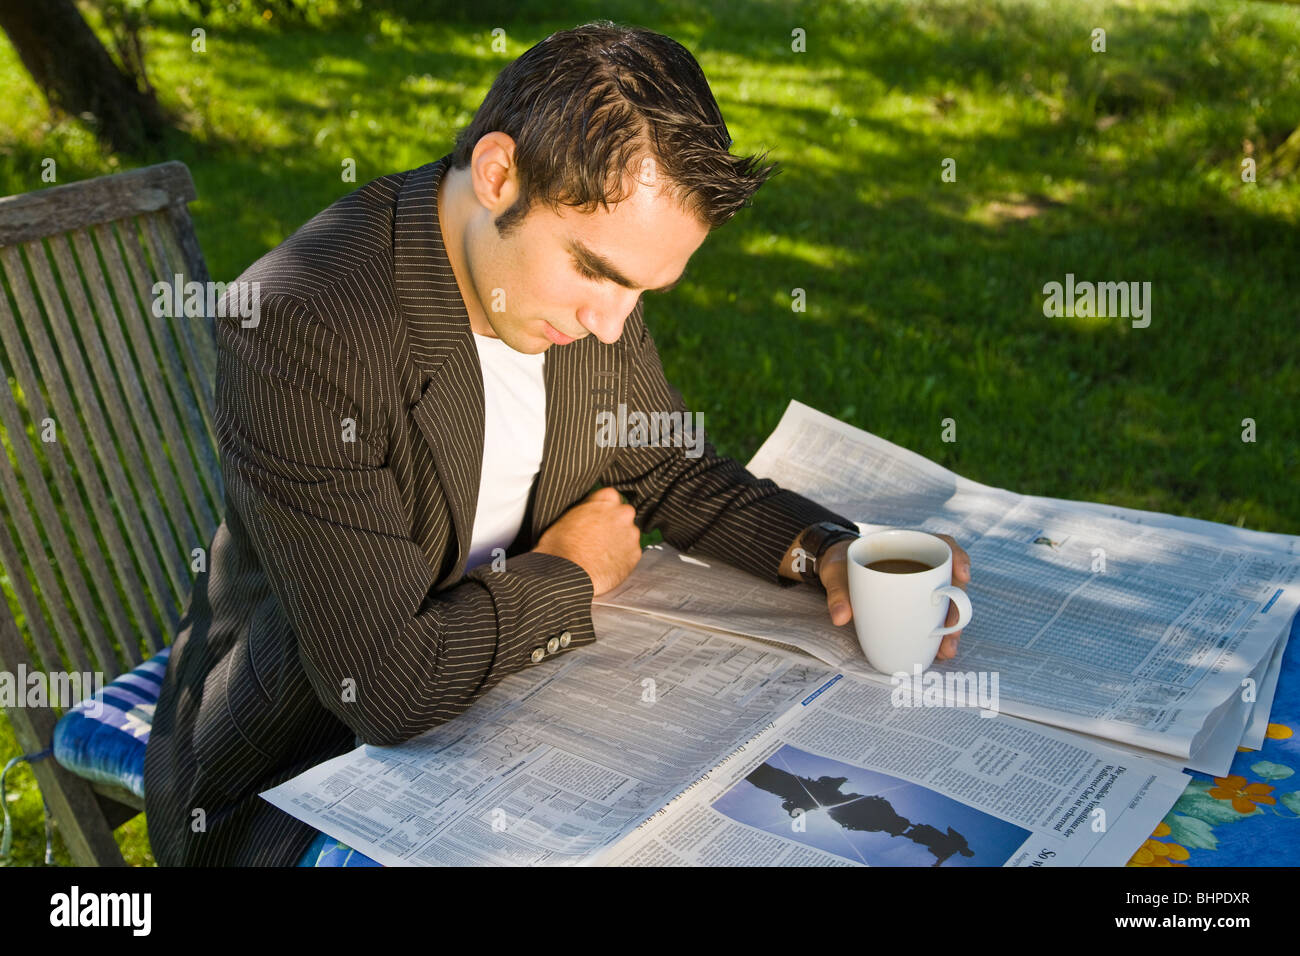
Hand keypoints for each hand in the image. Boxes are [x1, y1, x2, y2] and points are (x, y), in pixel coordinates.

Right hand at [532, 486, 641, 595]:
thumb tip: (586, 514)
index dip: (601, 508)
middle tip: (597, 537)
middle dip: (613, 524)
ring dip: (618, 541)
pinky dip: (621, 558)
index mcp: (605, 500)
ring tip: (599, 554)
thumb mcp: (564, 518)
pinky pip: (630, 553)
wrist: (567, 576)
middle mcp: (622, 514)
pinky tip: (605, 564)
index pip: (609, 496)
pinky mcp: (635, 555)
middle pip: (622, 515)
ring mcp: (631, 535)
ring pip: (627, 534)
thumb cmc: (560, 549)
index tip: (595, 517)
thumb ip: (584, 510)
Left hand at [822, 532, 971, 660]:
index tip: (962, 575)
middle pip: (949, 581)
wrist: (835, 573)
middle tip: (951, 629)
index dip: (958, 557)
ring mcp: (919, 585)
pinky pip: (932, 615)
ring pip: (945, 603)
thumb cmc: (839, 565)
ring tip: (946, 649)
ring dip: (950, 626)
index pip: (942, 545)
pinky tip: (938, 649)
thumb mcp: (835, 573)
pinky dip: (937, 632)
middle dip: (957, 606)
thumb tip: (841, 617)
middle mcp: (919, 565)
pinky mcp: (914, 604)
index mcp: (905, 546)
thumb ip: (836, 592)